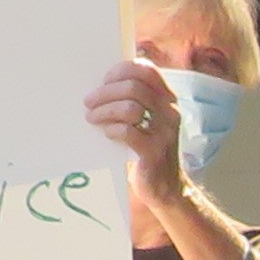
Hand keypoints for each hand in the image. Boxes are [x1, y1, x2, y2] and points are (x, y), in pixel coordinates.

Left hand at [84, 58, 191, 212]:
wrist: (164, 188)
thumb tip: (102, 86)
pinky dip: (113, 130)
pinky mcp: (154, 152)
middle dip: (106, 92)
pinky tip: (107, 133)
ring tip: (92, 117)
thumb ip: (135, 102)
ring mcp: (165, 133)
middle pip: (134, 87)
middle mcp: (170, 112)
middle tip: (88, 101)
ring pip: (130, 108)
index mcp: (168, 99)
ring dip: (105, 111)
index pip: (147, 71)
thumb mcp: (147, 121)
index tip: (104, 81)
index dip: (122, 71)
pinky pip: (129, 132)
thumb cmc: (147, 150)